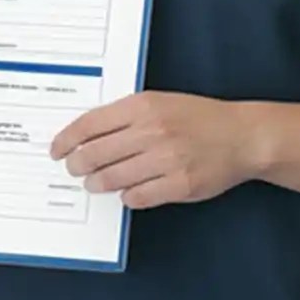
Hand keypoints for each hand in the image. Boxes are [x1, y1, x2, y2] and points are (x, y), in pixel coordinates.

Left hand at [50, 91, 258, 209]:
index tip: (57, 150)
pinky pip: (136, 197)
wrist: (243, 136)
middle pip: (93, 155)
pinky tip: (129, 190)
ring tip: (96, 182)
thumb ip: (122, 116)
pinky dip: (127, 196)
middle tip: (75, 169)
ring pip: (111, 179)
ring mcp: (166, 160)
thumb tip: (83, 135)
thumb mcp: (157, 102)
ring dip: (97, 183)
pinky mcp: (180, 185)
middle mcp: (152, 132)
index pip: (88, 125)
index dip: (66, 141)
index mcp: (142, 107)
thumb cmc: (197, 118)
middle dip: (77, 166)